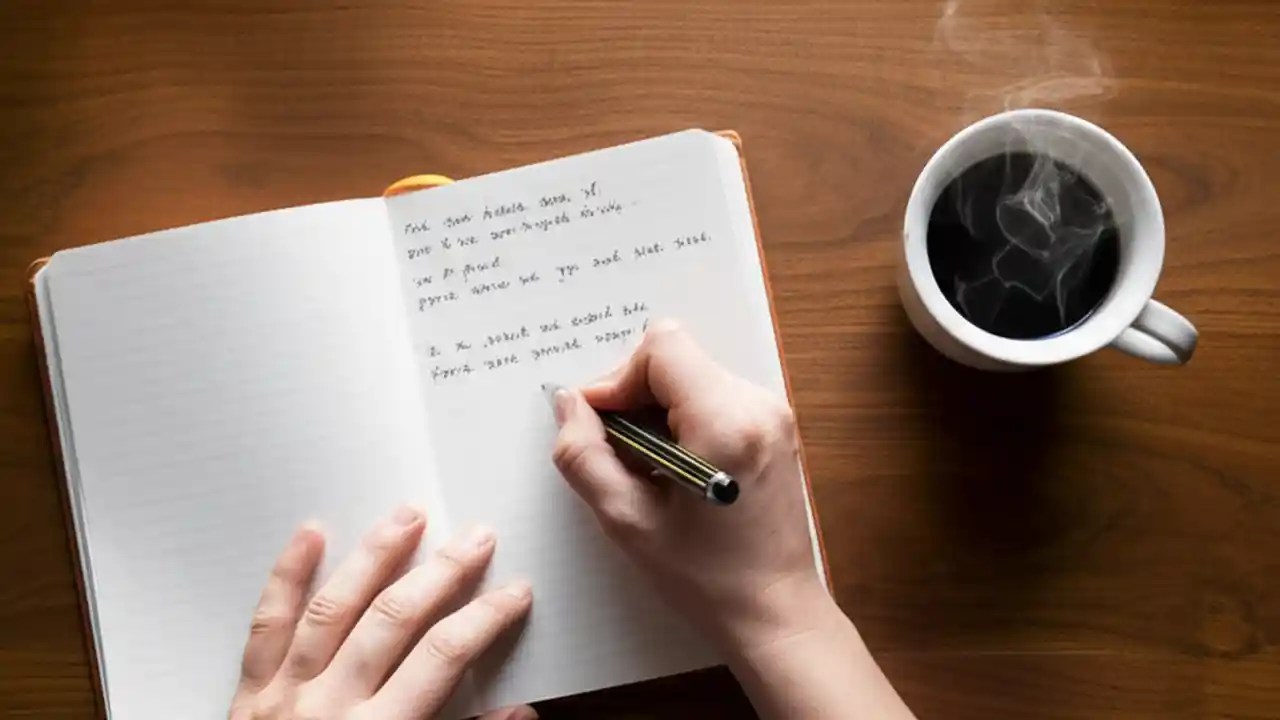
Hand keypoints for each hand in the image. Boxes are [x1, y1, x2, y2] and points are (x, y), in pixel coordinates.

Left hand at [228, 507, 535, 719]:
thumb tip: (517, 713)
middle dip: (442, 573)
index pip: (441, 658)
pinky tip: (311, 534)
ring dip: (375, 556)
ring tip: (409, 516)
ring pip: (333, 608)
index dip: (483, 619)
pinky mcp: (249, 692)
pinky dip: (287, 575)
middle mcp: (329, 706)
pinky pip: (267, 624)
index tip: (514, 592)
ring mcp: (284, 695)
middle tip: (477, 537)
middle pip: (393, 620)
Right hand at [550, 320, 827, 654]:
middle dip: (635, 396)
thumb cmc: (706, 578)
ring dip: (657, 411)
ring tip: (646, 468)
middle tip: (618, 453)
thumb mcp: (626, 519)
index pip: (662, 346)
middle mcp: (758, 404)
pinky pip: (715, 396)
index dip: (617, 378)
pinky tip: (673, 469)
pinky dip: (683, 420)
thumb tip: (569, 404)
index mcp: (726, 420)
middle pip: (676, 358)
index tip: (598, 423)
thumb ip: (584, 454)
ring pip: (693, 375)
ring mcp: (773, 414)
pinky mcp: (775, 428)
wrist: (774, 612)